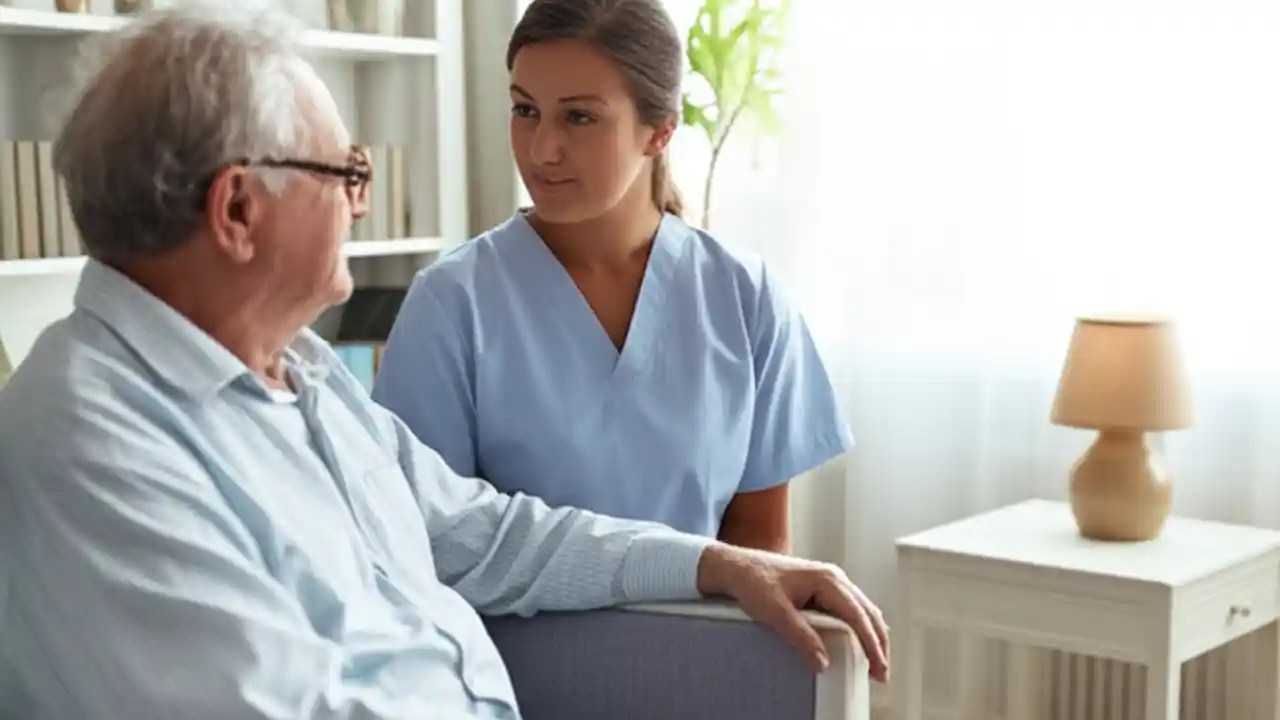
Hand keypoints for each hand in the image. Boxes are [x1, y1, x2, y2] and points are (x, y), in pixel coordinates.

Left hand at [696, 543, 889, 681]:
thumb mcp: (775, 612)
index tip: (877, 666)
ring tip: (874, 661)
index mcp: (827, 580)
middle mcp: (834, 577)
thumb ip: (801, 636)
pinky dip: (859, 626)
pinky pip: (849, 607)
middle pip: (867, 612)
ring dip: (871, 634)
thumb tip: (823, 662)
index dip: (871, 643)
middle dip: (878, 642)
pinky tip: (859, 640)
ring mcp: (830, 580)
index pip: (858, 616)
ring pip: (861, 609)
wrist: (736, 566)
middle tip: (881, 672)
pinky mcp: (822, 587)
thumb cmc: (753, 581)